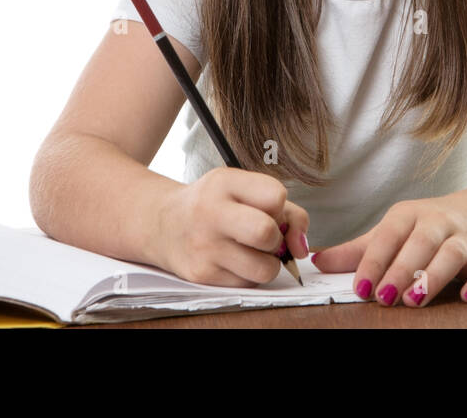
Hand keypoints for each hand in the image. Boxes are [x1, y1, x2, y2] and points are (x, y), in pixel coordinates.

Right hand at [156, 167, 309, 287]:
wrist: (164, 224)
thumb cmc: (215, 205)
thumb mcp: (245, 190)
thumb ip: (288, 211)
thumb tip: (302, 248)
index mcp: (224, 183)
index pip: (276, 196)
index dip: (278, 207)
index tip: (265, 208)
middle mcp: (210, 212)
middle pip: (267, 232)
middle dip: (275, 238)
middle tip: (263, 235)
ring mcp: (204, 246)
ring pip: (264, 268)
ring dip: (266, 263)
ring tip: (250, 250)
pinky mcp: (202, 274)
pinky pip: (248, 283)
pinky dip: (248, 274)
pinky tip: (233, 260)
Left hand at [310, 195, 466, 306]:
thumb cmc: (423, 229)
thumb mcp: (390, 233)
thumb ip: (356, 251)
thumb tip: (316, 262)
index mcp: (408, 214)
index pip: (388, 234)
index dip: (374, 261)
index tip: (360, 287)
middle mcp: (437, 221)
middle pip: (421, 242)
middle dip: (402, 270)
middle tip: (385, 298)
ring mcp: (464, 236)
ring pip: (453, 253)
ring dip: (435, 276)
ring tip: (416, 300)